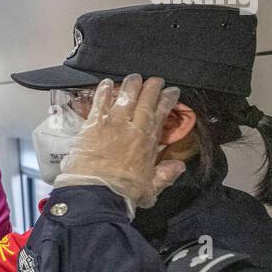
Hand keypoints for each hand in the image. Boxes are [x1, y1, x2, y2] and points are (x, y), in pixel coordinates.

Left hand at [53, 74, 184, 211]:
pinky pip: (99, 102)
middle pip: (145, 101)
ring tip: (135, 77)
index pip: (162, 114)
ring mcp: (112, 124)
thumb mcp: (151, 188)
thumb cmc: (121, 194)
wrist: (95, 194)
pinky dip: (104, 91)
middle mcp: (132, 129)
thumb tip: (179, 166)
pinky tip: (106, 83)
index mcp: (148, 142)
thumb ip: (165, 175)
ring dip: (131, 85)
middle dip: (152, 87)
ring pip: (125, 97)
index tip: (171, 92)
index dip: (168, 100)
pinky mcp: (92, 125)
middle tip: (156, 80)